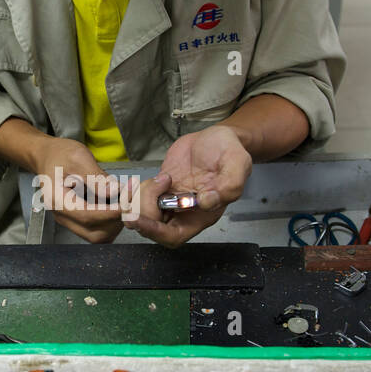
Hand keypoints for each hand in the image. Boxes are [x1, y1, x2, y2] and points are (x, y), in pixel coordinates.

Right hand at [30, 135, 130, 243]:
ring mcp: (69, 220)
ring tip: (124, 201)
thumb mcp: (78, 158)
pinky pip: (96, 229)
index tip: (128, 203)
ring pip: (97, 235)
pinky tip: (116, 204)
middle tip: (129, 201)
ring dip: (115, 222)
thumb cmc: (59, 154)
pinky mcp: (76, 219)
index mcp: (58, 200)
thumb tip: (114, 191)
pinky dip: (110, 221)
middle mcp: (62, 215)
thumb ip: (96, 177)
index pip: (88, 216)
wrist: (47, 156)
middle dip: (115, 221)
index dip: (111, 213)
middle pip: (94, 233)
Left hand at [125, 125, 251, 247]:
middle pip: (154, 227)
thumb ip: (229, 185)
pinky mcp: (161, 187)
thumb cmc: (230, 151)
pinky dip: (132, 190)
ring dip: (139, 197)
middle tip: (149, 190)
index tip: (140, 219)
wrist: (217, 136)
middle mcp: (185, 211)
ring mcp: (171, 199)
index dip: (155, 232)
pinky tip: (138, 180)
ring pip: (143, 212)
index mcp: (203, 214)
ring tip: (161, 178)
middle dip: (142, 213)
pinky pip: (139, 197)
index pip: (174, 235)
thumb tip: (206, 202)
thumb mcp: (238, 162)